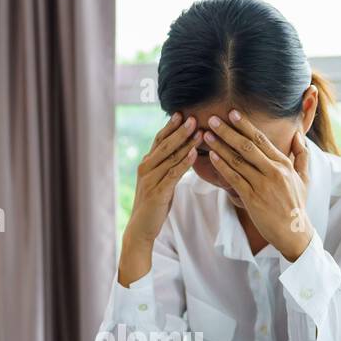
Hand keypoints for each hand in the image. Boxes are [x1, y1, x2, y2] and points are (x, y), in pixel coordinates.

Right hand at [124, 113, 200, 247]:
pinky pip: (173, 174)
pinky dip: (184, 163)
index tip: (182, 113)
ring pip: (170, 158)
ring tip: (199, 132)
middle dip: (180, 131)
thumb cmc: (153, 204)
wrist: (141, 228)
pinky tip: (194, 154)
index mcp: (147, 163)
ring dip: (185, 144)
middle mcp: (146, 168)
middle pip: (165, 145)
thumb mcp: (159, 181)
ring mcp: (150, 180)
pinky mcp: (157, 193)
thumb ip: (167, 166)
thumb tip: (181, 152)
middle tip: (193, 117)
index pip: (159, 140)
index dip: (170, 127)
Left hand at [204, 110, 311, 259]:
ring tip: (206, 135)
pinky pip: (234, 178)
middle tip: (212, 119)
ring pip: (238, 160)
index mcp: (284, 164)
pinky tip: (212, 156)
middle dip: (228, 131)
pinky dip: (222, 166)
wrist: (293, 233)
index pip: (261, 139)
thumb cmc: (296, 205)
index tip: (232, 113)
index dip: (245, 125)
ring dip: (220, 146)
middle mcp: (273, 171)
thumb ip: (301, 155)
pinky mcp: (252, 199)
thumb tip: (297, 136)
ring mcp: (262, 185)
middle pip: (247, 146)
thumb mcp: (304, 178)